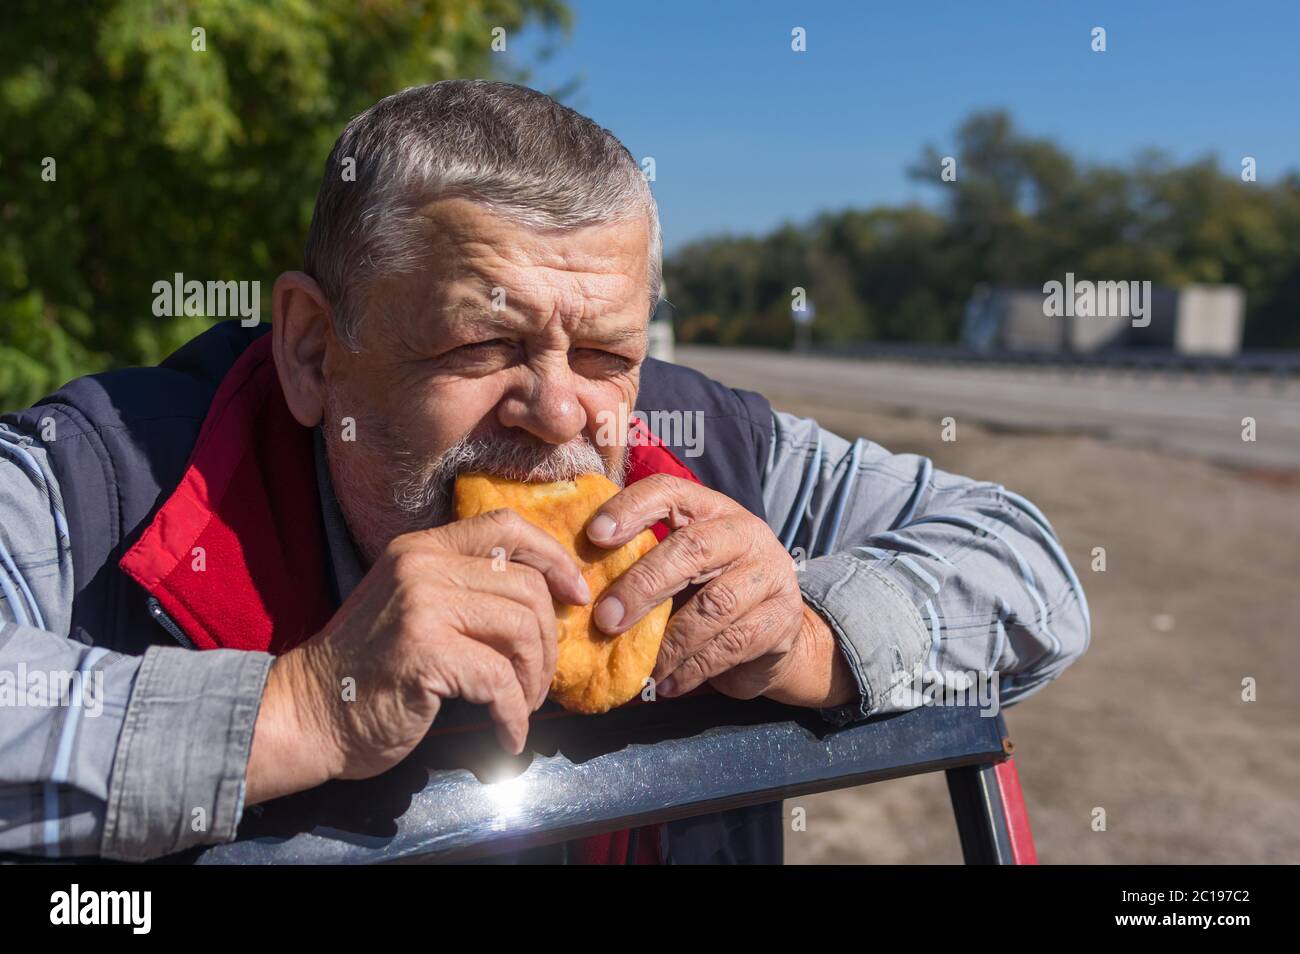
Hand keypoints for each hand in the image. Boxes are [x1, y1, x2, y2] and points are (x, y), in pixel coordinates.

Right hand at [245, 510, 588, 804]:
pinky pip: (500, 680)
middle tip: (539, 680)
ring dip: (534, 680)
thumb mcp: (411, 607)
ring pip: (522, 630)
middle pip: (526, 586)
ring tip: (521, 707)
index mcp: (421, 549)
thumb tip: (545, 599)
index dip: (553, 557)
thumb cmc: (367, 671)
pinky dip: (514, 715)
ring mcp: (421, 606)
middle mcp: (421, 566)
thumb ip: (463, 589)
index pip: (506, 526)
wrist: (306, 715)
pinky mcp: (424, 652)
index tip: (575, 595)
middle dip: (548, 640)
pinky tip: (507, 736)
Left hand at [585, 474, 854, 705]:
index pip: (670, 491)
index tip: (594, 536)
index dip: (631, 509)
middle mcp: (745, 532)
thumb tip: (576, 585)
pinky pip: (733, 644)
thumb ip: (642, 563)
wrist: (774, 634)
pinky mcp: (782, 619)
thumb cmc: (707, 594)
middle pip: (692, 549)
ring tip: (643, 666)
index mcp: (711, 509)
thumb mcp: (679, 569)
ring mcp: (770, 574)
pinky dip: (694, 668)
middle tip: (605, 620)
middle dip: (643, 585)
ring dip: (670, 641)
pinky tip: (667, 683)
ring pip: (715, 604)